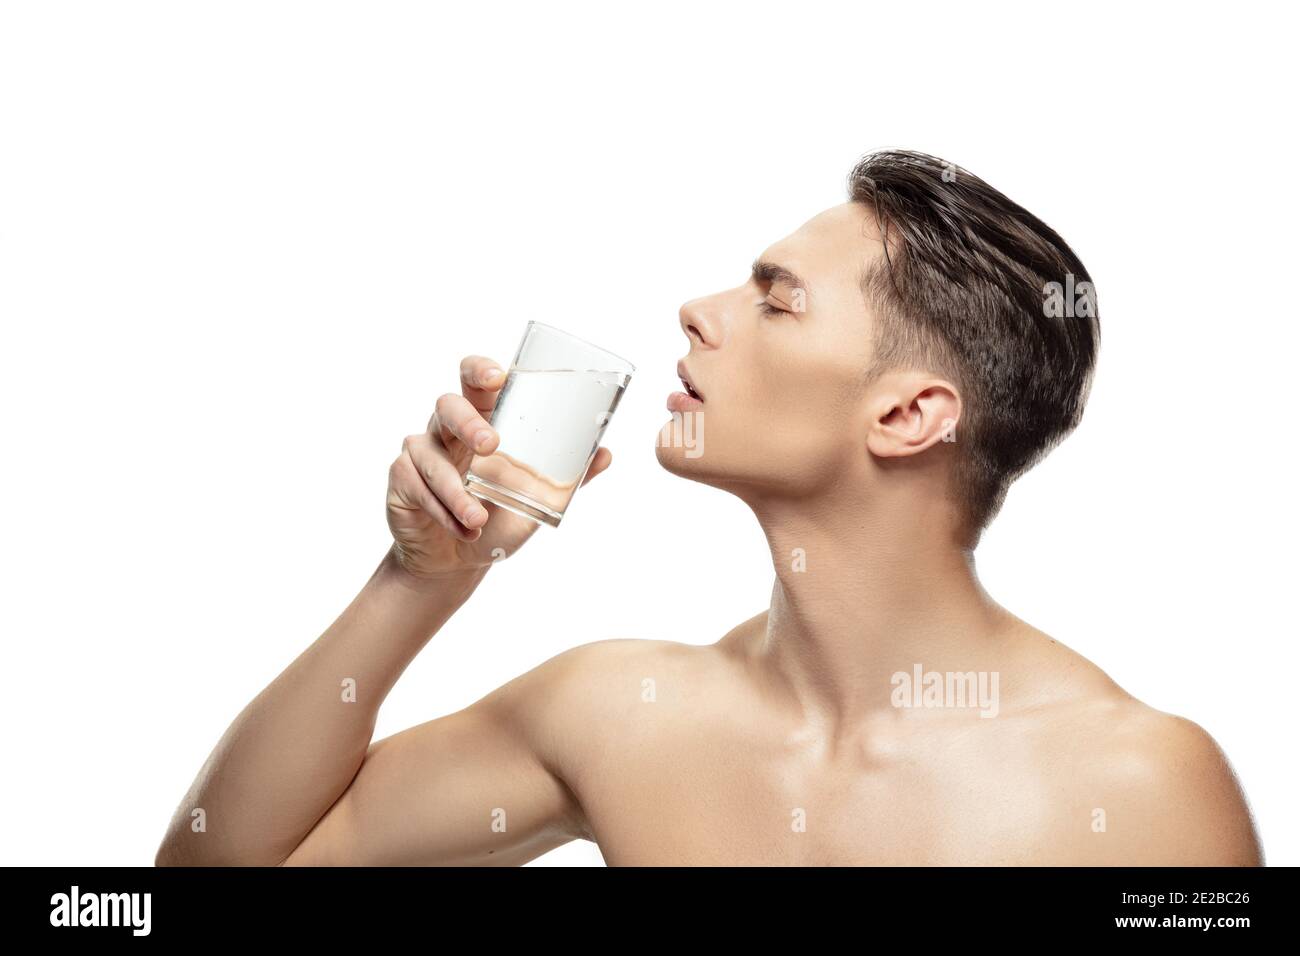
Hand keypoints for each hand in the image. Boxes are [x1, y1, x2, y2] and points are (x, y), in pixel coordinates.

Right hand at [385, 355, 613, 579]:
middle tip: (492, 445)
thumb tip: (605, 454)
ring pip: (431, 455)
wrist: (458, 562)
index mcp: (480, 421)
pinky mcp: (403, 481)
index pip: (473, 381)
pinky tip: (463, 529)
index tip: (498, 376)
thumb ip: (570, 478)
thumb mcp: (536, 500)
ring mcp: (421, 453)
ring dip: (456, 490)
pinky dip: (444, 511)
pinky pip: (419, 488)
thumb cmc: (496, 519)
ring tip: (479, 518)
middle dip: (468, 422)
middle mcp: (447, 431)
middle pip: (447, 405)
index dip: (481, 370)